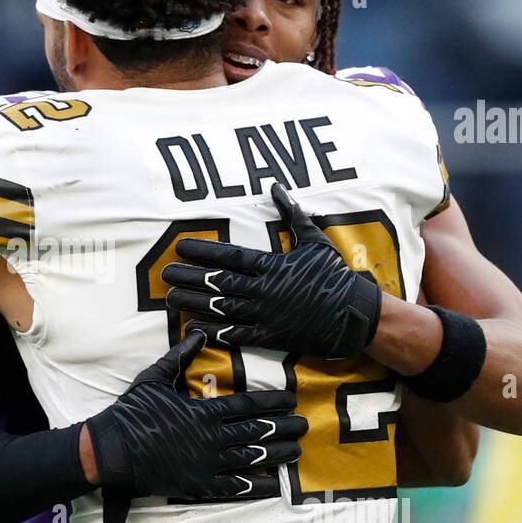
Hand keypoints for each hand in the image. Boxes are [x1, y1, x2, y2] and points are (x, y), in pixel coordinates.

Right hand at [84, 330, 306, 522]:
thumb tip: (198, 334)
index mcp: (204, 411)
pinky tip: (274, 484)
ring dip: (278, 455)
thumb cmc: (131, 412)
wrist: (111, 450)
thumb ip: (180, 356)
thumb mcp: (154, 378)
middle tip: (304, 426)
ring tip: (297, 453)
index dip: (274, 403)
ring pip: (253, 459)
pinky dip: (257, 486)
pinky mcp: (199, 486)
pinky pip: (235, 487)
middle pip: (259, 431)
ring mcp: (207, 464)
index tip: (293, 402)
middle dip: (285, 428)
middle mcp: (212, 438)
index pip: (249, 405)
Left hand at [162, 184, 381, 359]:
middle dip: (190, 276)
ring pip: (222, 307)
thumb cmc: (335, 276)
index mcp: (273, 265)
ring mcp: (266, 314)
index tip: (180, 247)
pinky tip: (192, 328)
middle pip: (219, 281)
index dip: (203, 251)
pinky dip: (214, 332)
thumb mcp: (315, 240)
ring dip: (194, 302)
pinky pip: (236, 334)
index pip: (230, 256)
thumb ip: (292, 214)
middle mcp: (265, 289)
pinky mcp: (271, 336)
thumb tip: (277, 186)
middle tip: (165, 274)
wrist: (355, 315)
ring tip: (170, 298)